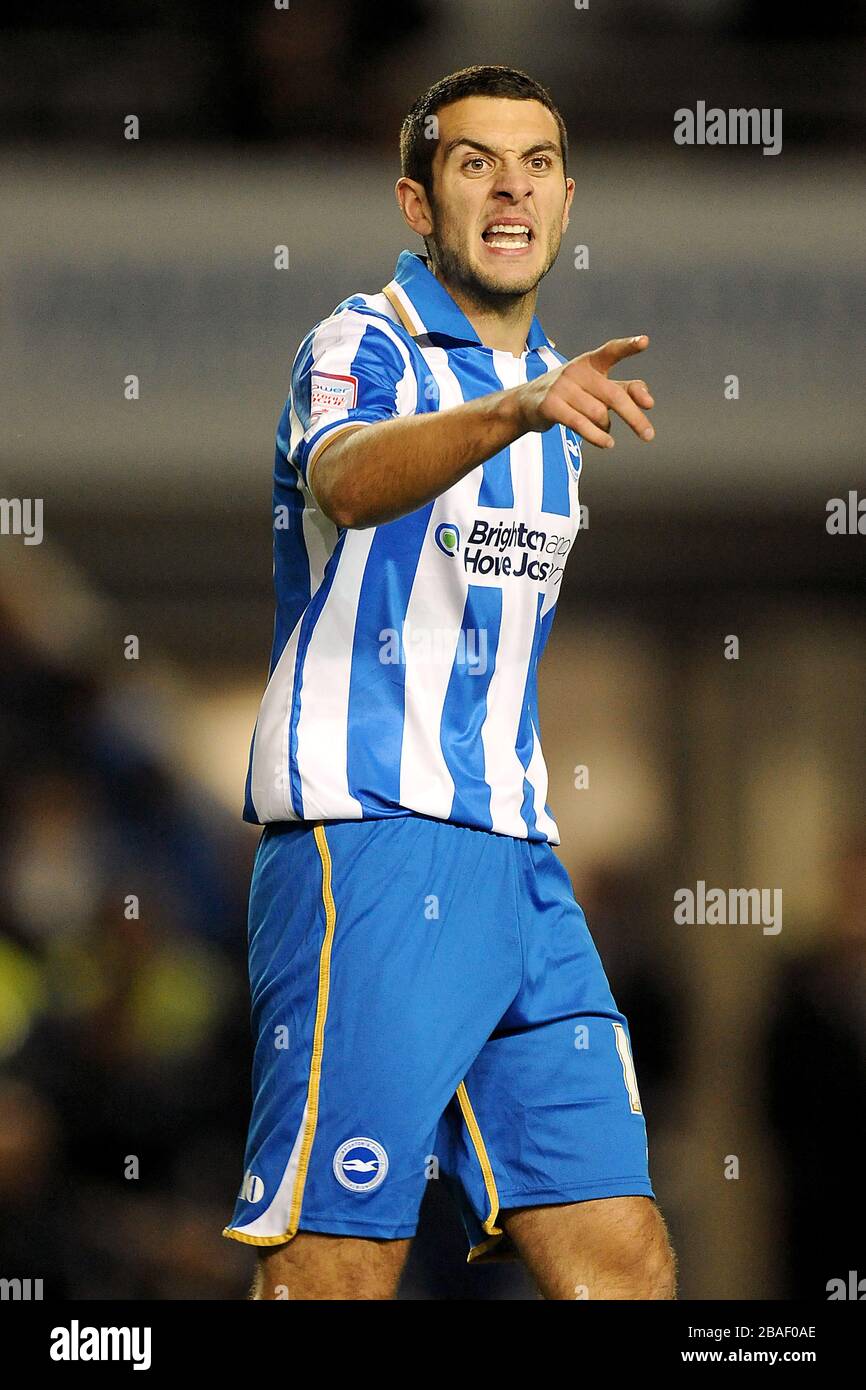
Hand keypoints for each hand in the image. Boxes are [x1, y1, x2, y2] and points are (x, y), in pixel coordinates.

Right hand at [517, 334, 654, 446]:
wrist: (527, 403)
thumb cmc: (571, 394)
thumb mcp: (597, 388)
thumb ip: (624, 390)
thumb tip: (648, 402)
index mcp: (590, 362)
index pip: (611, 351)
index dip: (628, 346)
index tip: (645, 342)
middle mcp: (577, 370)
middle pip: (615, 396)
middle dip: (634, 417)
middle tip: (649, 435)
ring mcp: (562, 387)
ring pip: (599, 414)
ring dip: (606, 427)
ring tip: (604, 431)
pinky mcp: (551, 405)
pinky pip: (581, 424)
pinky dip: (597, 436)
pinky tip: (608, 443)